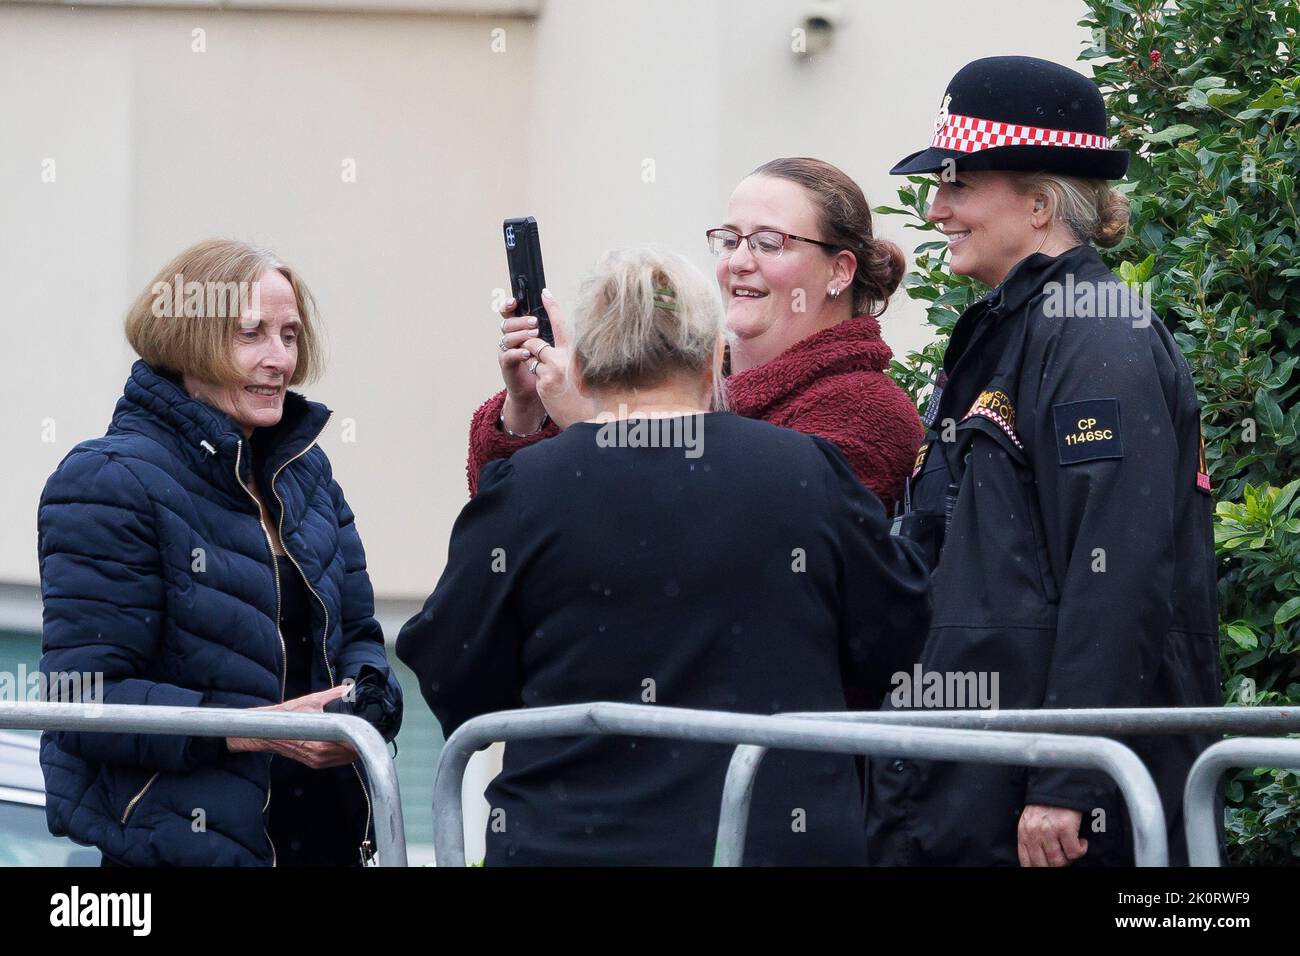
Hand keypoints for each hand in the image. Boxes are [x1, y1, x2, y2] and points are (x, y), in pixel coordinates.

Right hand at [225, 685, 358, 769]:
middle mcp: (320, 754)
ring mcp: (318, 761)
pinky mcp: (315, 763)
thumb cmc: (287, 716)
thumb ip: (334, 695)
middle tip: (367, 728)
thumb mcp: (312, 701)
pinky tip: (346, 742)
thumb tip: (349, 689)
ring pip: (346, 759)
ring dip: (354, 748)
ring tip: (358, 734)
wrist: (267, 731)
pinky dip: (345, 753)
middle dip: (361, 740)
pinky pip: (337, 761)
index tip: (370, 726)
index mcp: (321, 742)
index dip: (363, 735)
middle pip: (352, 753)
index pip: (351, 744)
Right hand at [497, 296, 547, 431]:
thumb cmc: (543, 363)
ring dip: (520, 334)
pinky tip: (526, 353)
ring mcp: (506, 350)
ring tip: (534, 335)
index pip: (510, 311)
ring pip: (506, 337)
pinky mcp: (506, 365)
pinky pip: (508, 355)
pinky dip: (517, 352)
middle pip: (507, 322)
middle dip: (520, 320)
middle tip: (535, 323)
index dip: (509, 304)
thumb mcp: (548, 342)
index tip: (515, 300)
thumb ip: (549, 326)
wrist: (536, 390)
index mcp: (518, 328)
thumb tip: (557, 308)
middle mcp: (510, 337)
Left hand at [520, 289, 594, 428]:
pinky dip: (539, 379)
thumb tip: (551, 344)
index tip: (544, 293)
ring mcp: (552, 371)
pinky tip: (551, 390)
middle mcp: (563, 358)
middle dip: (532, 346)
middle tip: (542, 357)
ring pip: (531, 358)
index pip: (561, 325)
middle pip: (535, 341)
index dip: (552, 307)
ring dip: (536, 366)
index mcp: (575, 352)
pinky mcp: (543, 383)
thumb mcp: (581, 368)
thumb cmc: (586, 393)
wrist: (587, 419)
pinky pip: (533, 373)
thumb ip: (568, 354)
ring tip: (552, 379)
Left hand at [1017, 804, 1086, 866]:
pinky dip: (1080, 850)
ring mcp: (1049, 831)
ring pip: (1059, 861)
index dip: (1037, 868)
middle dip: (1055, 865)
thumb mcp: (1031, 822)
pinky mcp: (1065, 828)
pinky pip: (1074, 852)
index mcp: (1024, 832)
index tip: (1047, 867)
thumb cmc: (1046, 807)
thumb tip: (1037, 863)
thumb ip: (1031, 840)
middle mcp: (1034, 833)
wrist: (1060, 787)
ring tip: (1071, 849)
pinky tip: (1081, 842)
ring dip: (1068, 859)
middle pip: (1043, 865)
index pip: (1026, 861)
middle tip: (1063, 858)